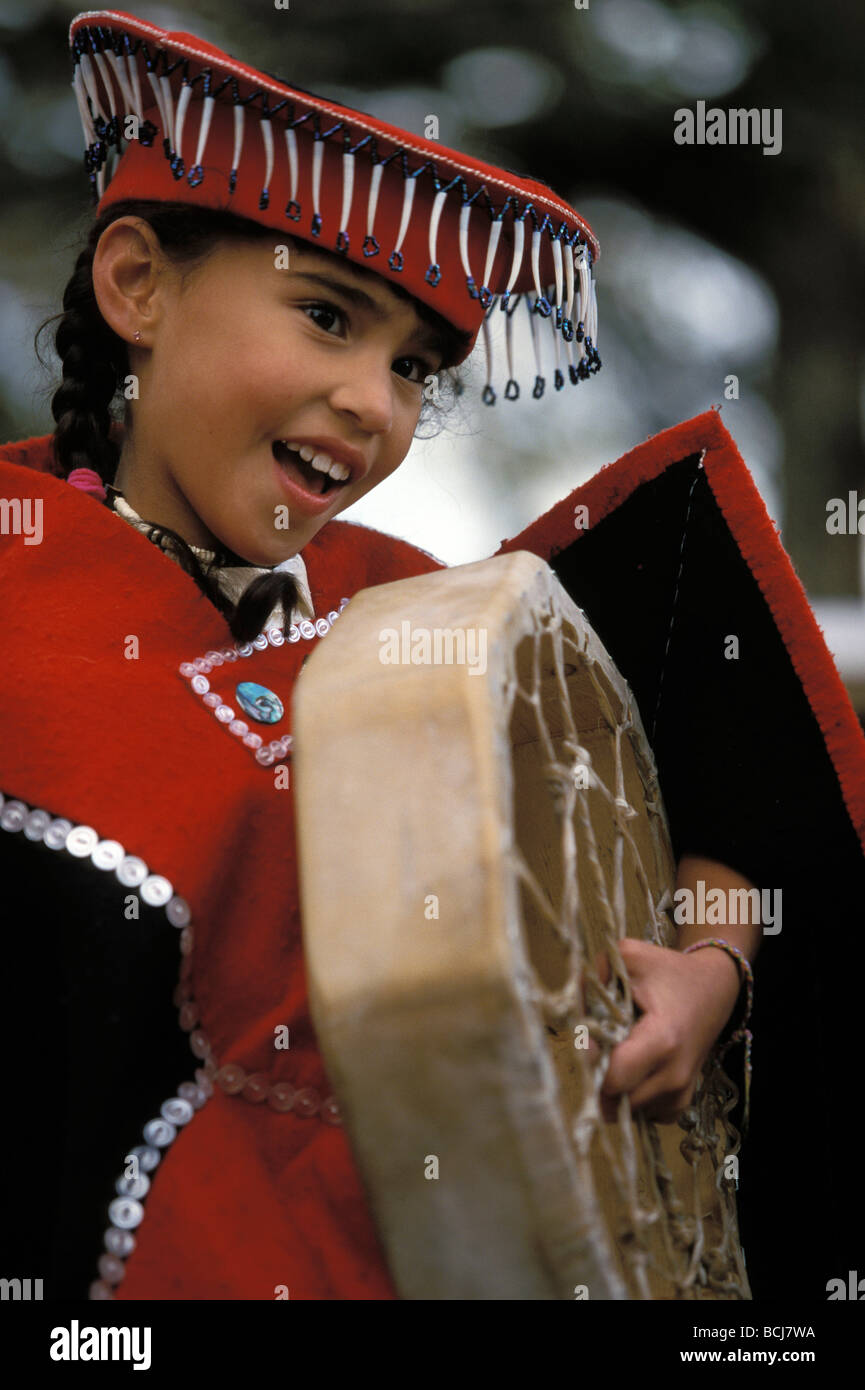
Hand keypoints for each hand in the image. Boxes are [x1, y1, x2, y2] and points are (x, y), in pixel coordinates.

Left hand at [590, 938, 741, 1124]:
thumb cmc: (668, 972)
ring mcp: (678, 1096)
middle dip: (596, 1073)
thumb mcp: (629, 958)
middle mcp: (673, 1077)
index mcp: (663, 1041)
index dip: (591, 1060)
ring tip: (620, 1050)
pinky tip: (634, 1065)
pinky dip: (627, 1094)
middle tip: (600, 1043)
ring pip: (621, 1109)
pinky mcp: (677, 1106)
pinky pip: (637, 1112)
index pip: (613, 1077)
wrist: (713, 991)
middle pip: (612, 1098)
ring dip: (609, 1085)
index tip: (588, 1037)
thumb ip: (593, 979)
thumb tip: (567, 1010)